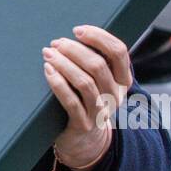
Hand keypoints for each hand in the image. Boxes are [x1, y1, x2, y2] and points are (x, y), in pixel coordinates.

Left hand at [42, 25, 132, 170]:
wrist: (86, 140)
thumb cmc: (87, 99)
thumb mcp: (99, 81)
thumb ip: (94, 59)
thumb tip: (73, 34)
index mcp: (123, 80)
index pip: (118, 51)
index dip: (98, 37)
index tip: (77, 30)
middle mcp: (115, 95)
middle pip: (98, 65)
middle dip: (74, 50)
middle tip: (55, 43)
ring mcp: (101, 111)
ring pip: (85, 82)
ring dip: (64, 64)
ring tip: (48, 54)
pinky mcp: (84, 124)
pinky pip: (71, 102)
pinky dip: (58, 83)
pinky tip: (47, 71)